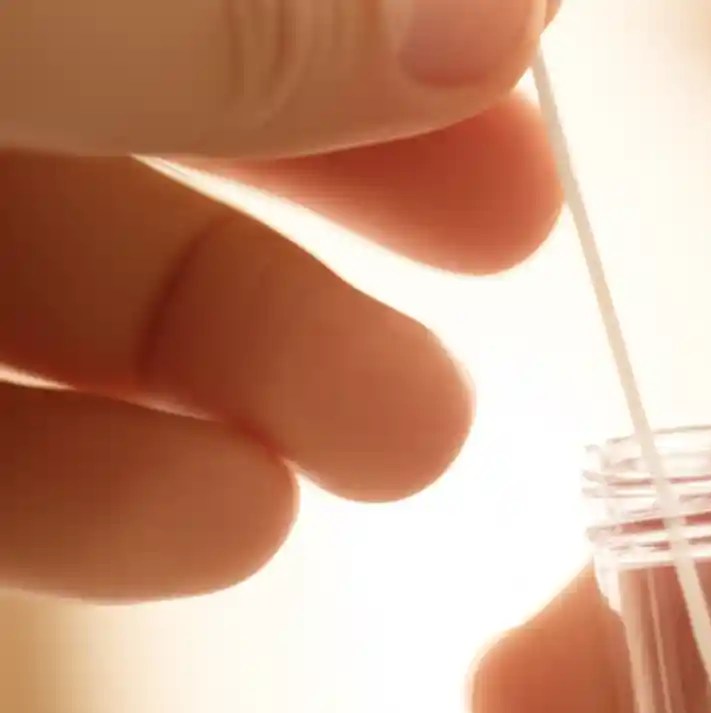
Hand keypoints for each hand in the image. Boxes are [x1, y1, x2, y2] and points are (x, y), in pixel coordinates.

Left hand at [0, 0, 560, 599]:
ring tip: (416, 433)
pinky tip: (232, 522)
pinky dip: (107, 500)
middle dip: (365, 171)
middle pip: (178, 94)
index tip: (519, 43)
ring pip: (84, 293)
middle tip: (515, 221)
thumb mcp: (18, 12)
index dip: (375, 4)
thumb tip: (485, 20)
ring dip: (276, 366)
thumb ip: (233, 21)